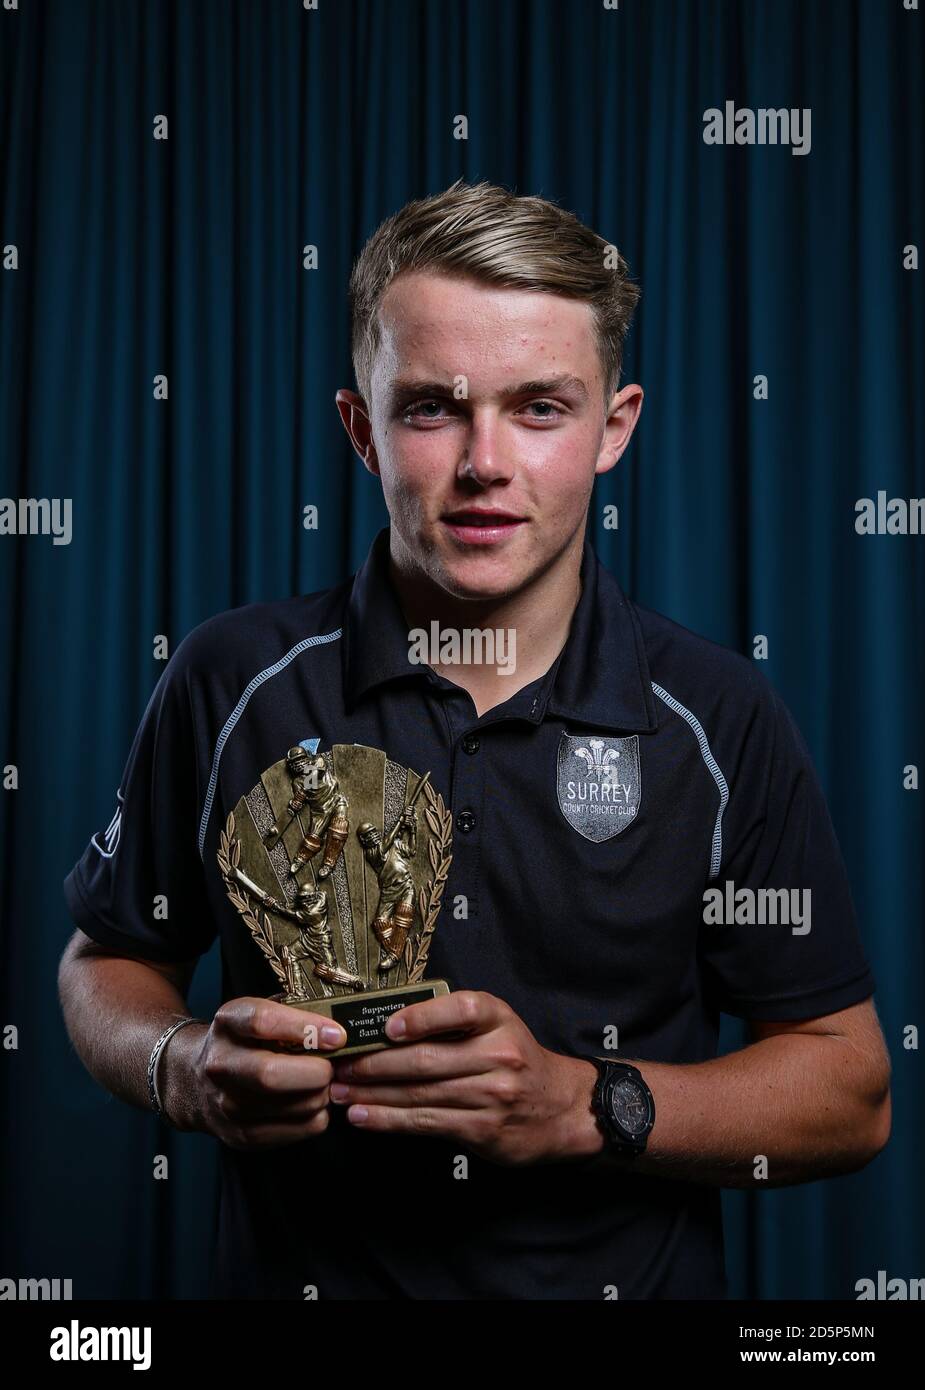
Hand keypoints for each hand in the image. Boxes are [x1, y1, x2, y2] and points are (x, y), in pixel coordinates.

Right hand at [160, 997, 346, 1149]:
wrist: (194, 1080)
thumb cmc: (244, 1041)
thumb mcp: (259, 1014)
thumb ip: (296, 1015)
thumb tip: (342, 1027)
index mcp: (228, 1024)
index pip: (263, 1022)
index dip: (305, 1027)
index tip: (337, 1035)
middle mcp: (220, 1065)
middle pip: (271, 1075)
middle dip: (316, 1072)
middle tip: (332, 1066)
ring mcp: (227, 1105)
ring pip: (293, 1107)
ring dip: (322, 1095)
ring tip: (322, 1083)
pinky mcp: (242, 1135)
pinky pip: (299, 1129)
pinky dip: (318, 1116)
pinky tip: (311, 1101)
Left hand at [329, 991, 603, 1165]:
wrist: (561, 1107)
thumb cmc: (516, 1059)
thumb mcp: (496, 1027)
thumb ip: (453, 1023)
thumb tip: (385, 1026)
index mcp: (498, 1018)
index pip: (459, 1009)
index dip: (420, 1018)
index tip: (385, 1028)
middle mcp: (498, 1054)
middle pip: (427, 1059)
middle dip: (374, 1064)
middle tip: (339, 1067)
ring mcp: (492, 1094)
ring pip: (420, 1093)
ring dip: (373, 1094)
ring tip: (340, 1093)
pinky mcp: (482, 1129)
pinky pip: (426, 1122)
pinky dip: (389, 1120)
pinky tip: (364, 1117)